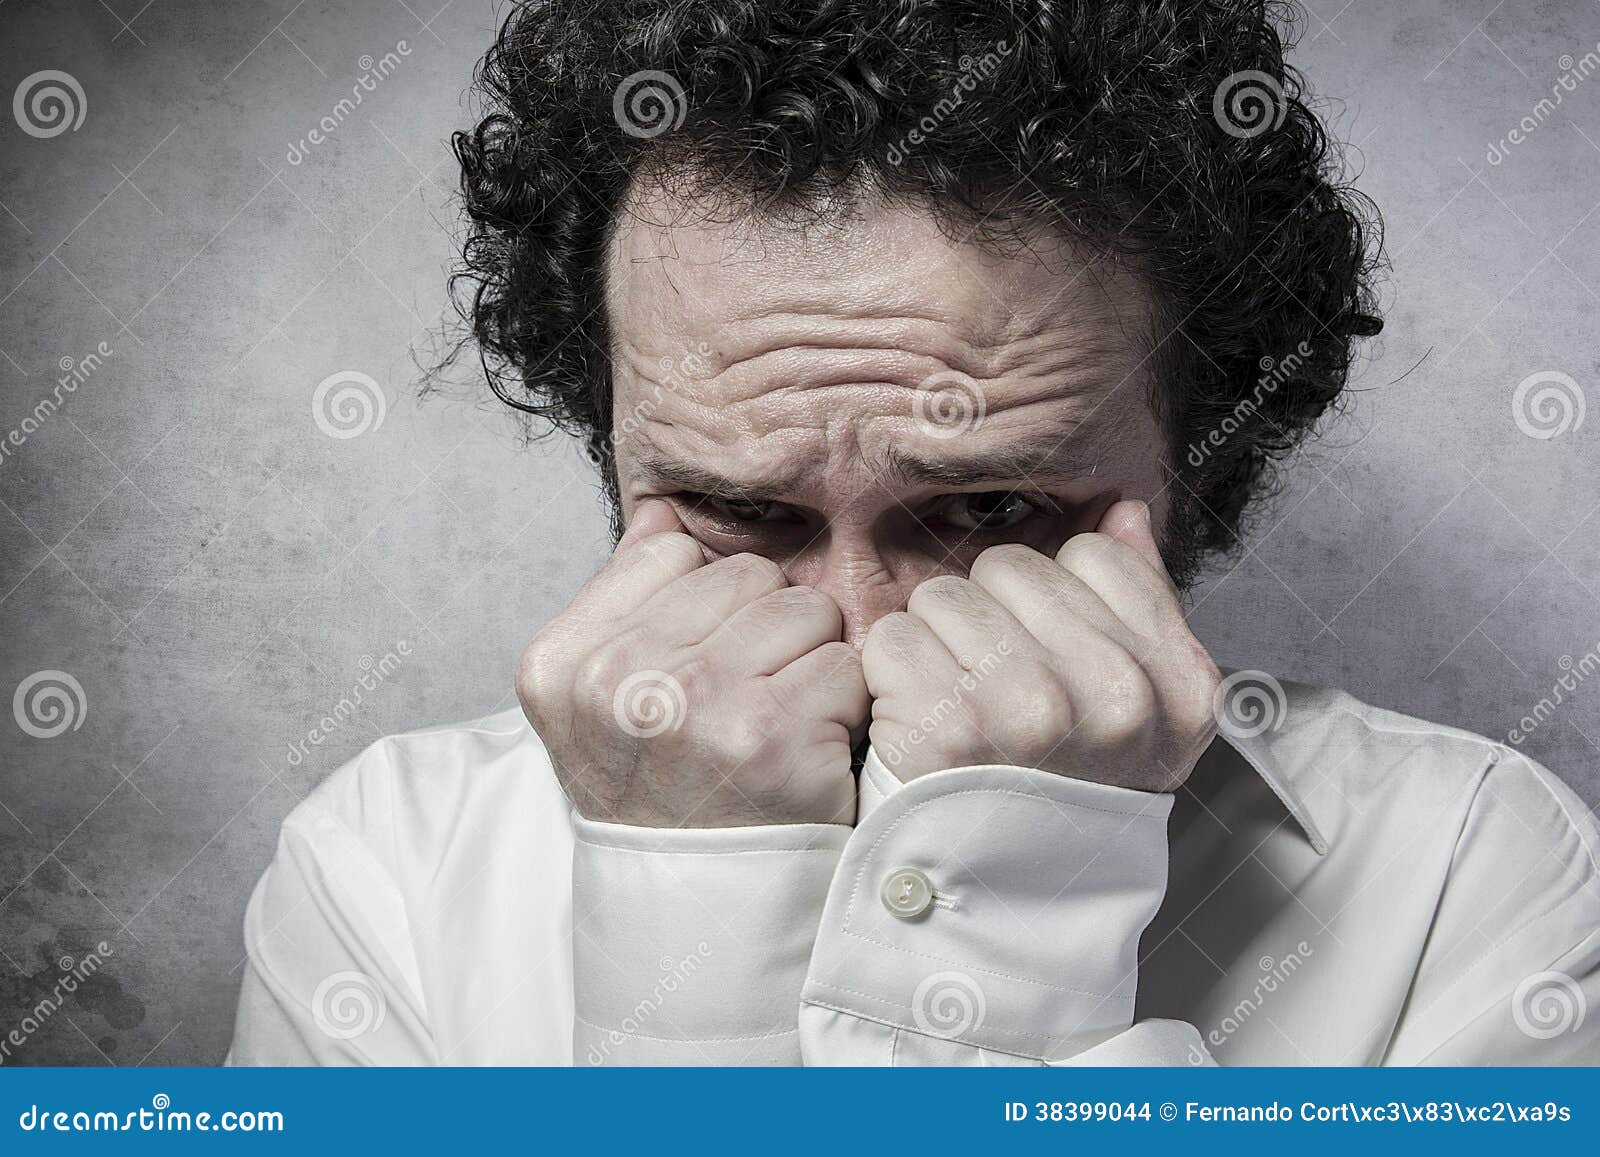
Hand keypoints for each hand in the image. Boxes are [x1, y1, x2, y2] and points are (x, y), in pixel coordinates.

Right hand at [516, 499, 867, 826]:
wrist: (697, 911)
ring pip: (806, 611)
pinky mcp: (772, 737)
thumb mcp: (601, 700)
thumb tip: (663, 511)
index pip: (674, 552)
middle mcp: (618, 678)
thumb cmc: (661, 794)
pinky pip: (845, 666)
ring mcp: (694, 705)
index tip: (698, 668)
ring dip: (811, 665)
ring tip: (780, 724)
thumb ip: (626, 597)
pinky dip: (844, 710)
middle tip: (749, 703)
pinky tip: (809, 753)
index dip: (708, 605)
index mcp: (562, 660)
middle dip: (767, 632)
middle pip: (749, 576)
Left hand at [861, 500, 1220, 790]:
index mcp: (1178, 686)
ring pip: (943, 596)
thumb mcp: (1138, 713)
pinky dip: (889, 677)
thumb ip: (1139, 604)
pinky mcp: (947, 730)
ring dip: (934, 645)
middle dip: (988, 616)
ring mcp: (1032, 712)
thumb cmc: (1062, 793)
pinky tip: (917, 724)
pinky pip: (891, 638)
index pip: (1092, 555)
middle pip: (1009, 568)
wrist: (1002, 909)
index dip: (1052, 598)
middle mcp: (1115, 697)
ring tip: (956, 709)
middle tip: (993, 691)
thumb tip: (1121, 511)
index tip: (1049, 660)